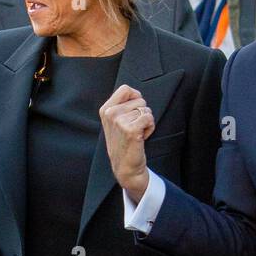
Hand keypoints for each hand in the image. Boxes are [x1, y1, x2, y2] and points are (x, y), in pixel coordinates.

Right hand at [99, 83, 155, 202]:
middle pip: (139, 99)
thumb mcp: (116, 122)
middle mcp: (110, 113)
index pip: (125, 89)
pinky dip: (150, 128)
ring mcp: (119, 121)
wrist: (125, 167)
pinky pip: (149, 118)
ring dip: (146, 122)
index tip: (134, 111)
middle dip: (142, 113)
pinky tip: (142, 137)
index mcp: (105, 109)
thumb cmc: (124, 143)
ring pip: (146, 110)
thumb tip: (136, 93)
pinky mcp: (130, 129)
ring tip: (137, 134)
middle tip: (134, 128)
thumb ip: (122, 106)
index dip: (136, 97)